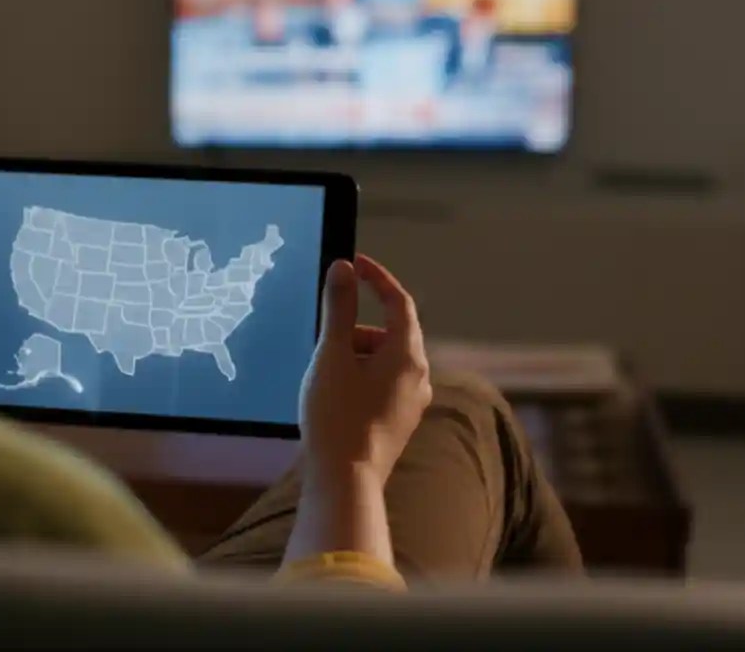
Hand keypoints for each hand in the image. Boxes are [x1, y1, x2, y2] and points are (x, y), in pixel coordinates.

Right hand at [284, 254, 431, 566]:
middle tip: (325, 340)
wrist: (345, 480)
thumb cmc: (336, 416)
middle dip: (356, 327)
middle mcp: (418, 376)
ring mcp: (411, 401)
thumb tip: (343, 269)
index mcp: (408, 355)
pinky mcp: (399, 421)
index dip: (377, 278)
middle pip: (391, 332)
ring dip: (356, 354)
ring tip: (325, 374)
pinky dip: (360, 375)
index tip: (354, 265)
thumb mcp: (332, 355)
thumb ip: (338, 308)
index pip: (399, 301)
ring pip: (385, 359)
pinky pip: (382, 383)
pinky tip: (335, 394)